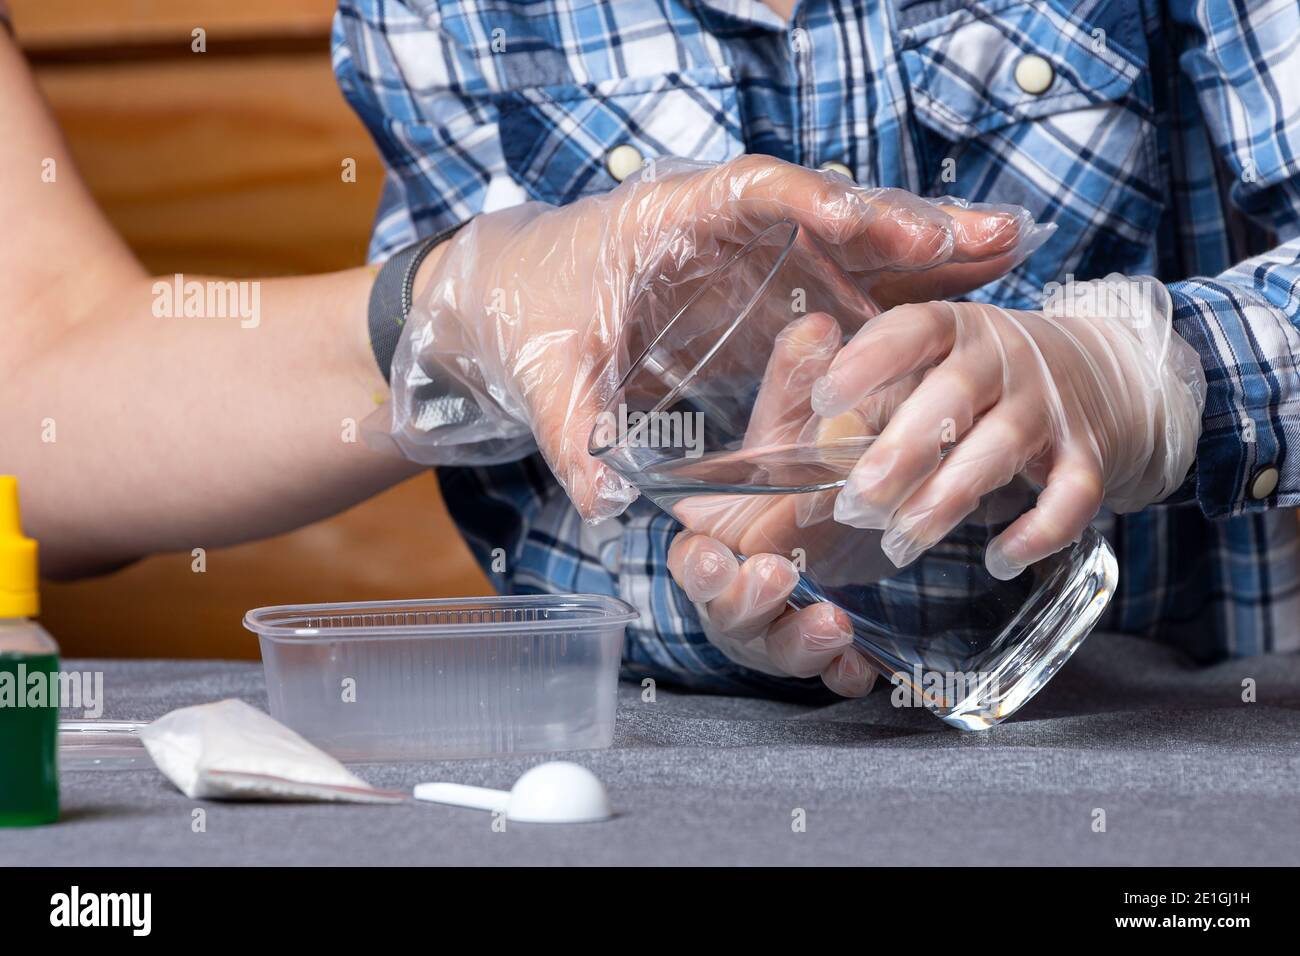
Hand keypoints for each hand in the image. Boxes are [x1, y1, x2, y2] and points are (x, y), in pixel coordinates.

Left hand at [384, 155, 1048, 521]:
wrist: (526, 293)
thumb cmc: (537, 315)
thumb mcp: (548, 368)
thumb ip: (573, 426)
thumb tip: (600, 501)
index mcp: (671, 217)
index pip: (749, 189)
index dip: (803, 200)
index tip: (851, 218)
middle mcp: (730, 225)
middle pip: (826, 207)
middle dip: (896, 220)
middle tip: (973, 236)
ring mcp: (760, 250)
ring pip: (856, 238)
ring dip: (927, 243)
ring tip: (1007, 246)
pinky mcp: (778, 282)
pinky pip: (855, 273)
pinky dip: (913, 277)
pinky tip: (980, 281)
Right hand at [664, 312, 881, 694]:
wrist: (809, 537)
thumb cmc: (781, 486)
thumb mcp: (785, 436)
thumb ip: (792, 390)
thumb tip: (816, 325)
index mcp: (715, 543)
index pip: (691, 559)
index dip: (695, 564)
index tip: (708, 555)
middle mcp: (736, 593)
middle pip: (726, 614)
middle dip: (746, 601)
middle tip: (775, 577)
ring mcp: (775, 629)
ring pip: (775, 649)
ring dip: (799, 642)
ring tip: (833, 624)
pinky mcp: (817, 652)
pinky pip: (828, 677)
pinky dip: (842, 675)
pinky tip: (864, 670)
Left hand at [814, 276, 1205, 577]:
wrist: (1109, 372)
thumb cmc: (986, 379)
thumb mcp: (933, 365)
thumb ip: (872, 397)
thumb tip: (805, 445)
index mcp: (956, 327)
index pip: (912, 329)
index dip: (866, 362)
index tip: (822, 402)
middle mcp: (1006, 357)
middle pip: (951, 397)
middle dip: (899, 454)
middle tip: (854, 504)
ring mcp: (1052, 404)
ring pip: (1000, 449)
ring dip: (947, 500)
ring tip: (900, 544)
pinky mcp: (1092, 453)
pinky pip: (1070, 497)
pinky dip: (1037, 533)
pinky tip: (998, 560)